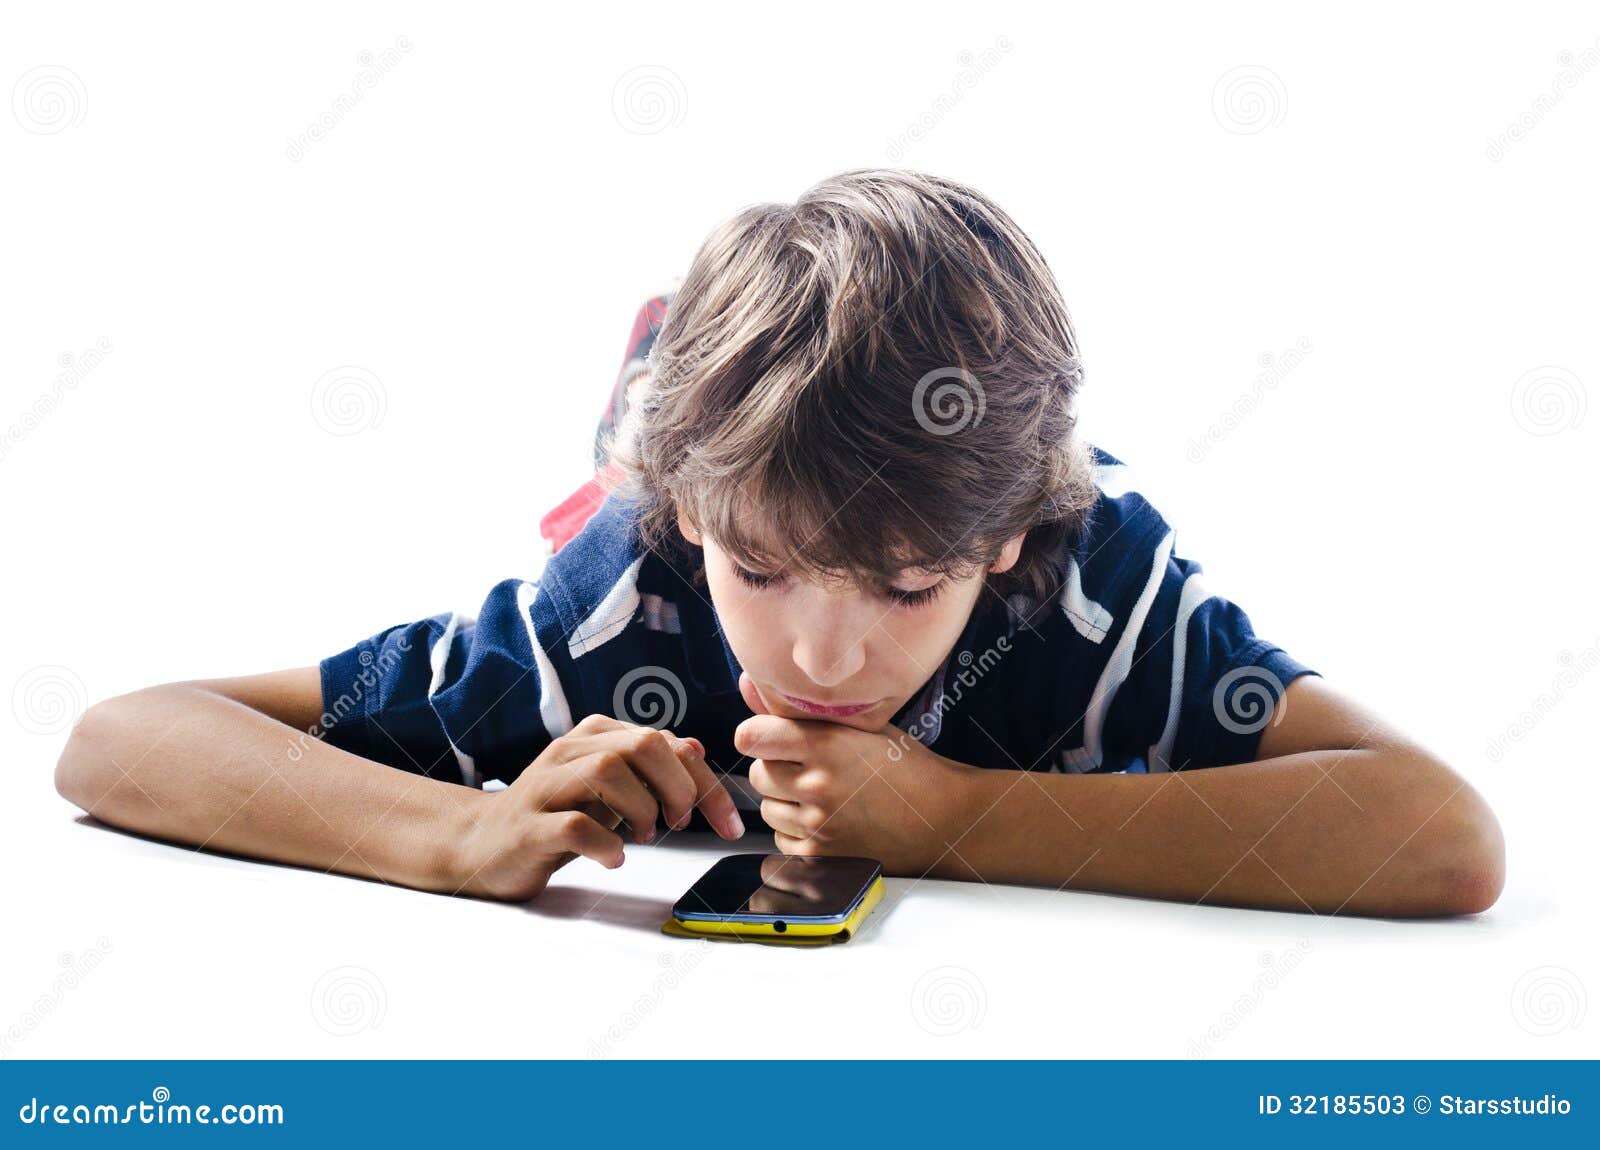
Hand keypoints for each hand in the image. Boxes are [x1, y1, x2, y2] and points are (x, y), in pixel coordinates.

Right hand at [453, 713, 744, 900]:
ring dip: (641, 809)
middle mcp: (569, 751)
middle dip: (677, 786)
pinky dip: (606, 844)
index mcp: (595, 736)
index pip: (667, 742)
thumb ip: (649, 769)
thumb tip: (696, 747)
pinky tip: (614, 858)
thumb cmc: (555, 817)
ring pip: (607, 772)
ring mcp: (545, 787)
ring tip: (644, 836)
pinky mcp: (528, 827)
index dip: (706, 783)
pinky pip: (575, 825)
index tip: (728, 825)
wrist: (480, 844)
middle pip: (641, 744)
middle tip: (678, 823)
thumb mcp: (609, 790)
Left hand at [734, 672, 981, 873]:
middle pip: (758, 775)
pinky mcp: (823, 857)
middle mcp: (819, 784)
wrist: (945, 818)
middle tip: (807, 769)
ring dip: (785, 804)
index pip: (751, 737)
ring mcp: (820, 824)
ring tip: (820, 797)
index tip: (769, 739)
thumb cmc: (907, 768)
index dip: (757, 736)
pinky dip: (796, 835)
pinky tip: (826, 822)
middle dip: (776, 770)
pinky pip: (782, 843)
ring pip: (768, 810)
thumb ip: (798, 710)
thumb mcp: (861, 727)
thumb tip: (747, 683)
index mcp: (828, 744)